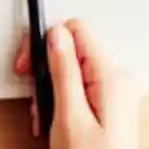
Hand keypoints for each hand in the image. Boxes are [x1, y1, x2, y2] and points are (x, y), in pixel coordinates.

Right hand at [15, 20, 139, 148]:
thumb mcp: (69, 116)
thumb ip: (63, 71)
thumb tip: (56, 34)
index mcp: (112, 76)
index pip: (77, 30)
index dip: (47, 41)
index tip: (29, 63)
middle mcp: (119, 79)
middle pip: (73, 49)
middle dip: (47, 69)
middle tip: (34, 92)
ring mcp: (116, 91)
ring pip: (74, 69)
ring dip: (52, 88)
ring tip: (46, 115)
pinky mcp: (110, 103)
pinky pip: (81, 86)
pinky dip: (63, 98)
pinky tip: (55, 118)